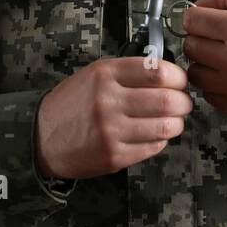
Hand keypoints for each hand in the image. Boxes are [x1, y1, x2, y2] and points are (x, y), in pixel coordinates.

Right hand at [35, 56, 192, 180]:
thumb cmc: (73, 103)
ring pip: (165, 126)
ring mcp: (112, 131)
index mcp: (105, 74)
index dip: (178, 77)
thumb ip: (129, 72)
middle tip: (183, 102)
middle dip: (183, 102)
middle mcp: (108, 101)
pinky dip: (160, 140)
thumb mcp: (95, 74)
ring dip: (176, 123)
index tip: (180, 81)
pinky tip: (152, 134)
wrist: (42, 137)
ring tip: (172, 120)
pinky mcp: (115, 156)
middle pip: (167, 100)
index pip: (157, 71)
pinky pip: (153, 147)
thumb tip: (168, 74)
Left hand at [182, 0, 226, 117]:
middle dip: (200, 37)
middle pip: (190, 47)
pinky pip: (209, 96)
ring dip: (204, 63)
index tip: (205, 18)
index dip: (197, 16)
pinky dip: (214, 85)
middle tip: (216, 36)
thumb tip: (199, 5)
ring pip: (195, 74)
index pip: (192, 21)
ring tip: (222, 57)